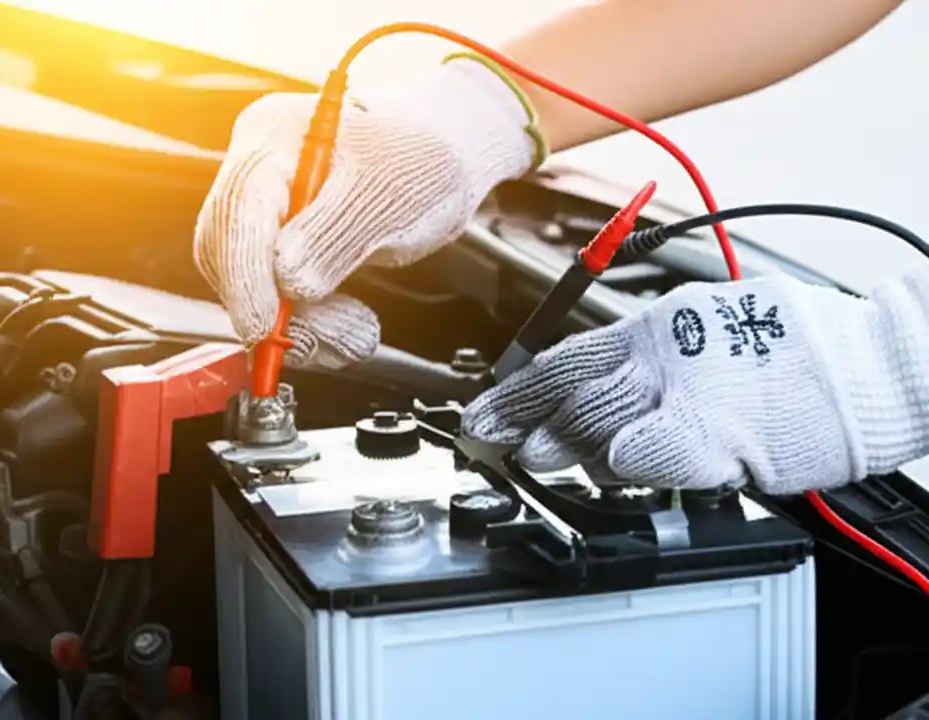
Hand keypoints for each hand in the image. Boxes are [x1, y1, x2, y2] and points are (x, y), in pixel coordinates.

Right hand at [194, 57, 540, 368]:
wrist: (446, 154)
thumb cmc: (423, 155)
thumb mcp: (390, 195)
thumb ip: (335, 237)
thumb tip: (286, 281)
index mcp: (273, 138)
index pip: (238, 211)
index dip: (244, 275)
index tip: (263, 326)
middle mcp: (257, 174)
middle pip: (229, 253)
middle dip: (272, 308)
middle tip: (326, 338)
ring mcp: (266, 211)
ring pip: (249, 284)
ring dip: (299, 325)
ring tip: (355, 333)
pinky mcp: (281, 245)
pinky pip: (275, 296)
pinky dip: (310, 323)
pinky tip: (347, 326)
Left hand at [462, 270, 928, 494]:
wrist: (873, 362)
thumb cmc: (798, 348)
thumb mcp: (708, 326)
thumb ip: (650, 357)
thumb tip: (595, 383)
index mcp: (658, 325)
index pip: (566, 357)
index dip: (516, 390)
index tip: (484, 411)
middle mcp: (666, 354)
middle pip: (571, 393)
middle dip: (525, 422)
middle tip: (496, 442)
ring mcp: (691, 394)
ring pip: (601, 424)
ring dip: (563, 446)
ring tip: (537, 459)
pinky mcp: (723, 434)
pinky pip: (655, 454)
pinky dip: (626, 463)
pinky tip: (608, 466)